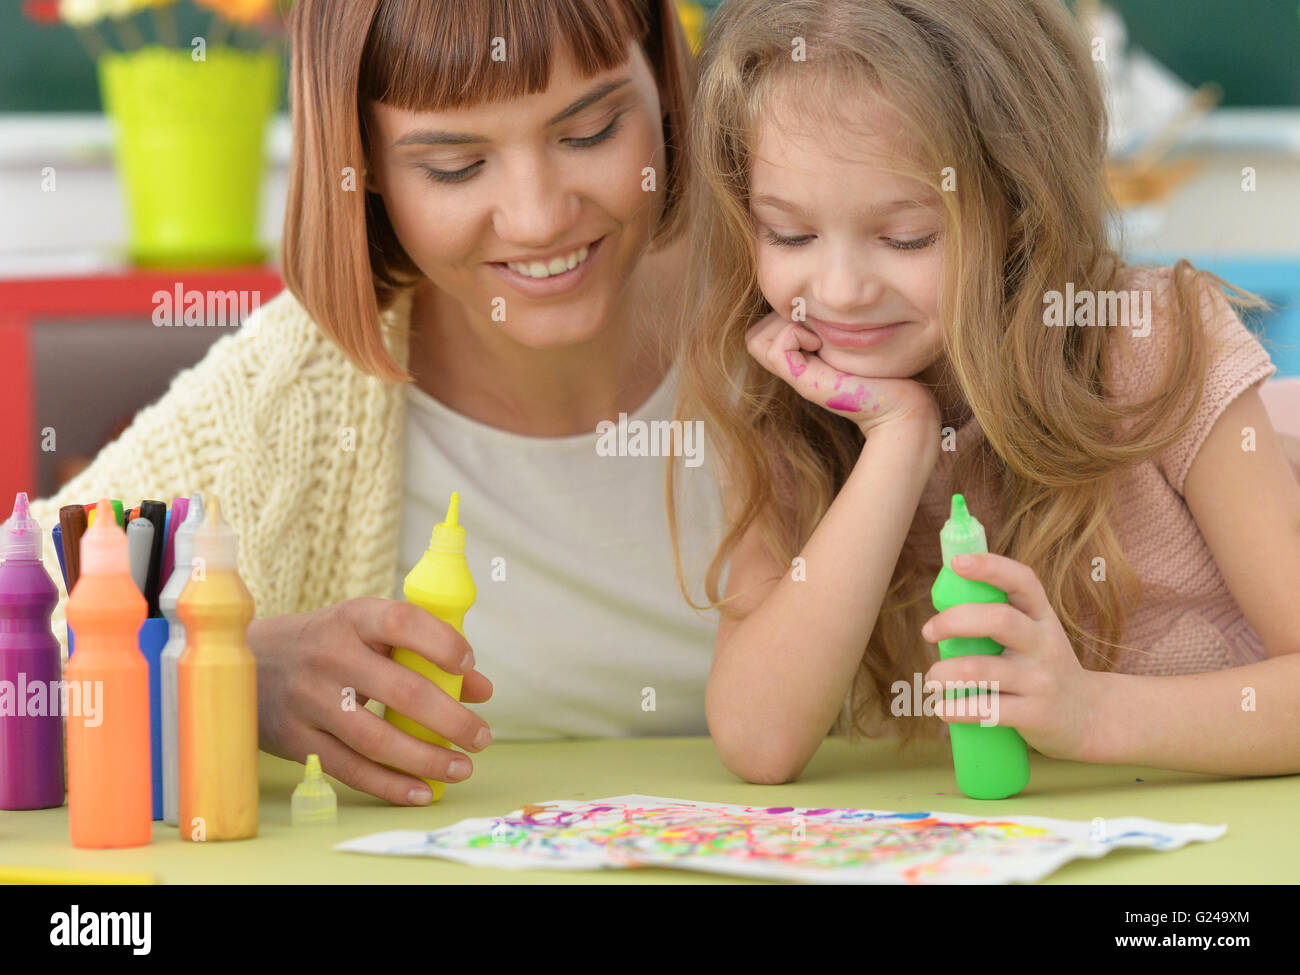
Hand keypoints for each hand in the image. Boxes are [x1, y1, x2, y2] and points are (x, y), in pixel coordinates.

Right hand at [249, 597, 493, 804]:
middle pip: (400, 691)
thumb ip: (423, 654)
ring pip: (377, 739)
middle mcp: (330, 657)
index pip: (401, 622)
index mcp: (352, 619)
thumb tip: (480, 689)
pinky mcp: (297, 741)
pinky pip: (351, 769)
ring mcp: (311, 701)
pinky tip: (422, 791)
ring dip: (426, 758)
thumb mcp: (367, 633)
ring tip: (461, 767)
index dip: (440, 642)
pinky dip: (391, 784)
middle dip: (450, 719)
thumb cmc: (328, 644)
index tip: (468, 662)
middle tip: (481, 737)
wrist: (245, 663)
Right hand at [745, 311, 938, 436]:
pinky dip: (794, 335)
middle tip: (816, 328)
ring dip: (785, 326)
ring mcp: (794, 375)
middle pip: (756, 334)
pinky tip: (820, 343)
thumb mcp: (847, 340)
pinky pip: (777, 347)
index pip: (762, 330)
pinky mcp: (802, 380)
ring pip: (757, 339)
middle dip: (781, 320)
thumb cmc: (882, 369)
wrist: (897, 404)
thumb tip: (814, 303)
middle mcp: (792, 367)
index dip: (782, 317)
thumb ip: (826, 326)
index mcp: (799, 358)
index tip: (817, 322)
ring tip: (817, 336)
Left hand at [920, 552, 1104, 762]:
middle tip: (928, 632)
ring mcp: (1041, 679)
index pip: (1022, 581)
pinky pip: (988, 709)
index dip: (990, 567)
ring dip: (946, 672)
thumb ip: (998, 618)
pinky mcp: (1035, 713)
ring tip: (932, 678)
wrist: (1088, 716)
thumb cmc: (1041, 666)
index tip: (957, 564)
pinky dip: (957, 709)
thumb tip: (943, 601)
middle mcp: (1044, 643)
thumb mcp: (1034, 635)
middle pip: (998, 620)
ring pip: (982, 669)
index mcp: (1042, 616)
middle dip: (953, 621)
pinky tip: (943, 708)